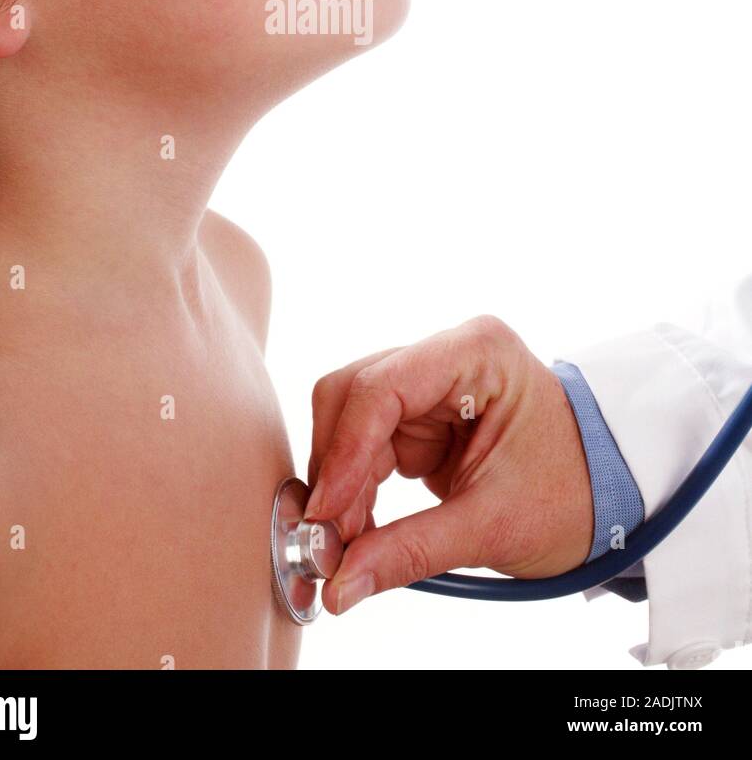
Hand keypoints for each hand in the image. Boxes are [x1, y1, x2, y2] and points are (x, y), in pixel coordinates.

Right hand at [304, 316, 593, 612]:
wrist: (614, 498)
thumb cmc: (576, 494)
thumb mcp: (493, 525)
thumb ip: (410, 550)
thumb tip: (340, 585)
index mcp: (477, 352)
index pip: (382, 387)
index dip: (344, 451)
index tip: (325, 513)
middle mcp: (448, 353)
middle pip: (355, 393)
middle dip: (337, 466)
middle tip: (326, 536)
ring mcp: (433, 382)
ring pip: (351, 419)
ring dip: (342, 482)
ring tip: (343, 545)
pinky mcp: (424, 415)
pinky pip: (368, 444)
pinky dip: (357, 486)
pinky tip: (359, 530)